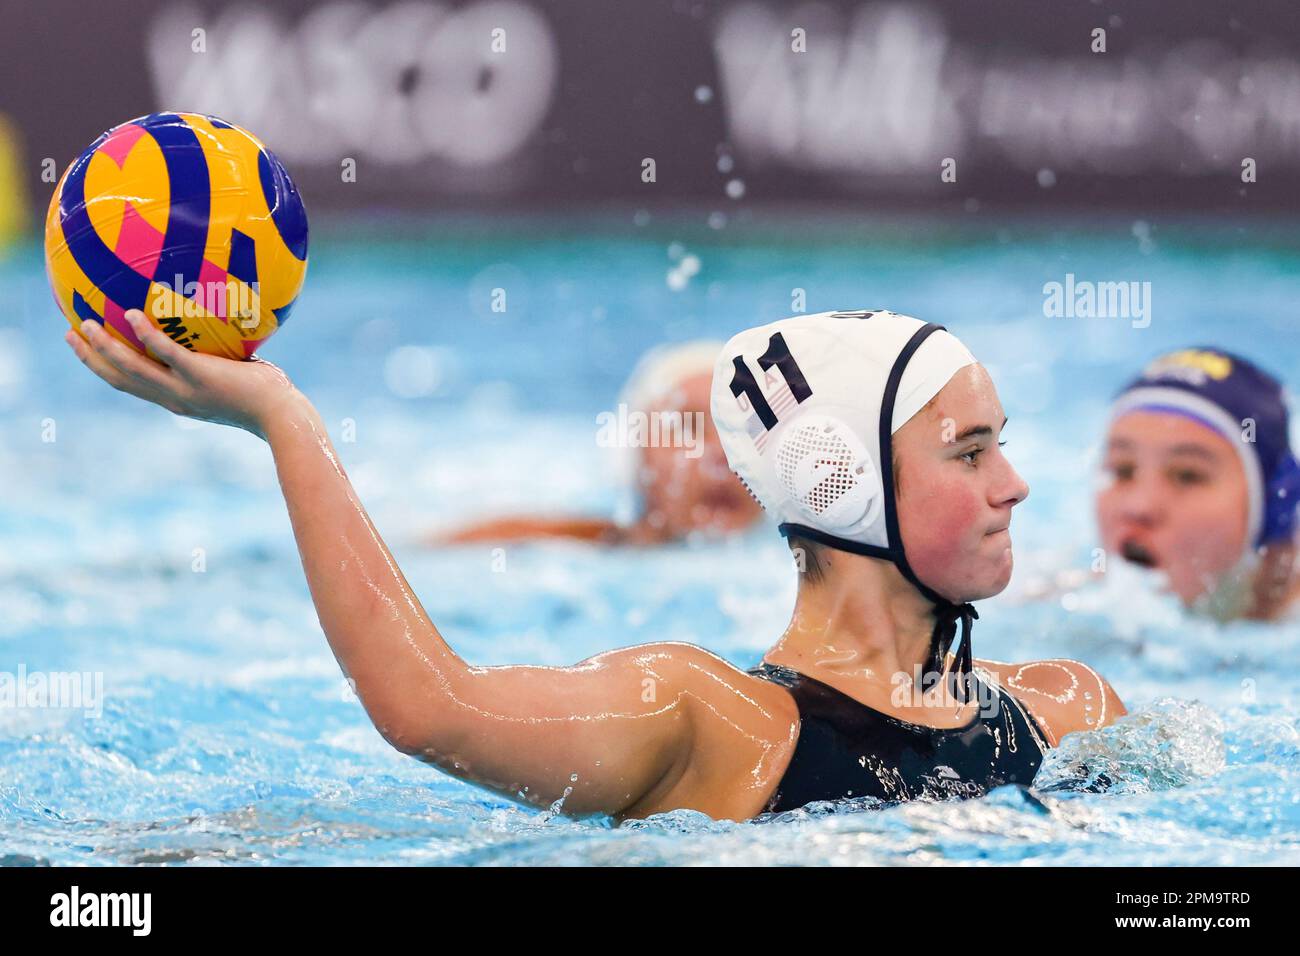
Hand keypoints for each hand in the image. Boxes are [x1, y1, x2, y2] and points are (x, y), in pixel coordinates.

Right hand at [66, 310, 305, 437]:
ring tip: (86, 323)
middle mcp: (174, 398)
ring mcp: (185, 389)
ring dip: (105, 347)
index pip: (132, 385)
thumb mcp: (230, 378)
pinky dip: (146, 335)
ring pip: (133, 369)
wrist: (281, 415)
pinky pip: (166, 353)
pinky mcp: (200, 376)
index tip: (86, 350)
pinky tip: (130, 314)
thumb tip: (214, 328)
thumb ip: (214, 360)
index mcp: (177, 400)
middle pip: (121, 379)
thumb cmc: (265, 395)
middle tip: (70, 334)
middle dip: (92, 358)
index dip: (105, 368)